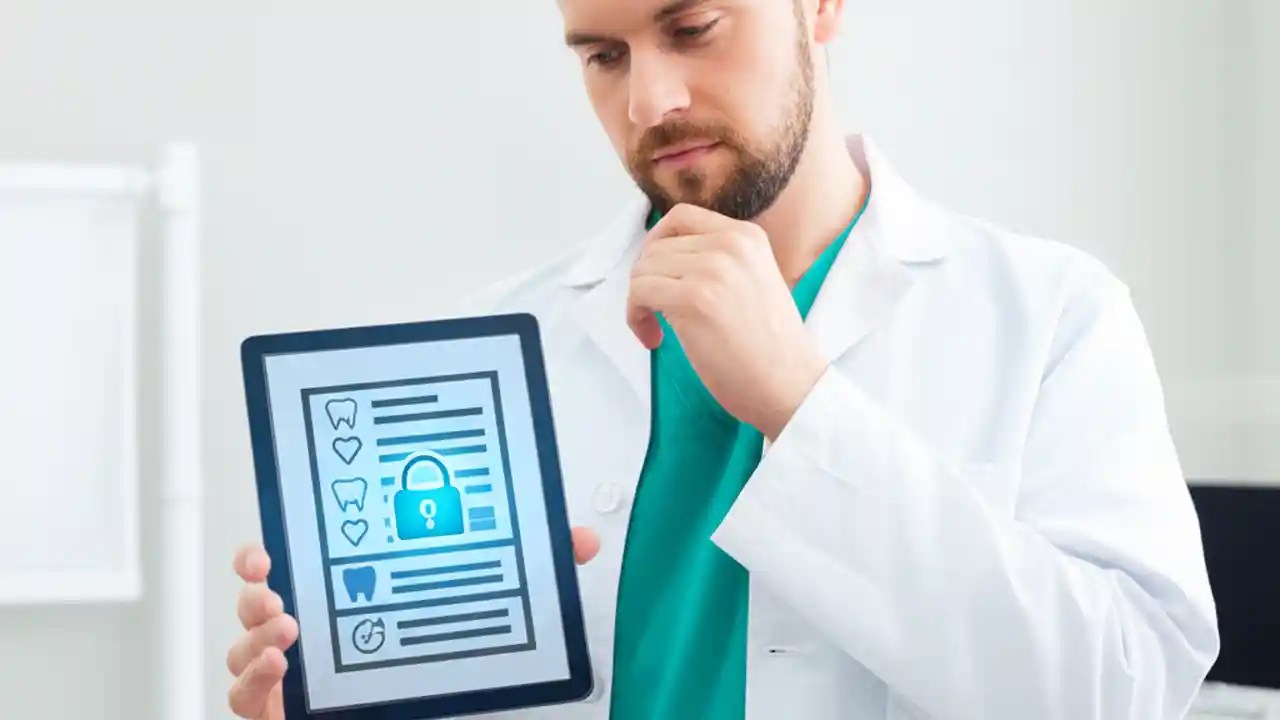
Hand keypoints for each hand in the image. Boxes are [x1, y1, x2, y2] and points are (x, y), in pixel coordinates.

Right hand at [224, 529, 599, 718]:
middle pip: (257, 602)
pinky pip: (246, 703)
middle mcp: (316, 635)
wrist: (451, 718)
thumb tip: (579, 540)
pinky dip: (252, 686)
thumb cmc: (452, 672)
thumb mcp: (491, 617)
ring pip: (243, 652)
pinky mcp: (287, 715)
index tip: (271, 545)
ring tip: (288, 632)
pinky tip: (281, 673)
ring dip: (253, 639)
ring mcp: (298, 680)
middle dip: (254, 591)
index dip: (267, 553)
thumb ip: (533, 577)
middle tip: (274, 584)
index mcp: (349, 599)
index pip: (294, 565)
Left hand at [627, 204, 827, 438]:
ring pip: (643, 269)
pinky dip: (636, 316)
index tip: (655, 274)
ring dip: (639, 301)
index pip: (680, 217)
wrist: (790, 384)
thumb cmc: (770, 347)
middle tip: (654, 313)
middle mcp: (730, 244)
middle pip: (656, 246)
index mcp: (746, 236)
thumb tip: (662, 258)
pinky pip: (640, 293)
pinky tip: (653, 338)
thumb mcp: (752, 281)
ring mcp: (712, 270)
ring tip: (656, 329)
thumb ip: (718, 262)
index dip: (656, 244)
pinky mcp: (694, 299)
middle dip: (645, 280)